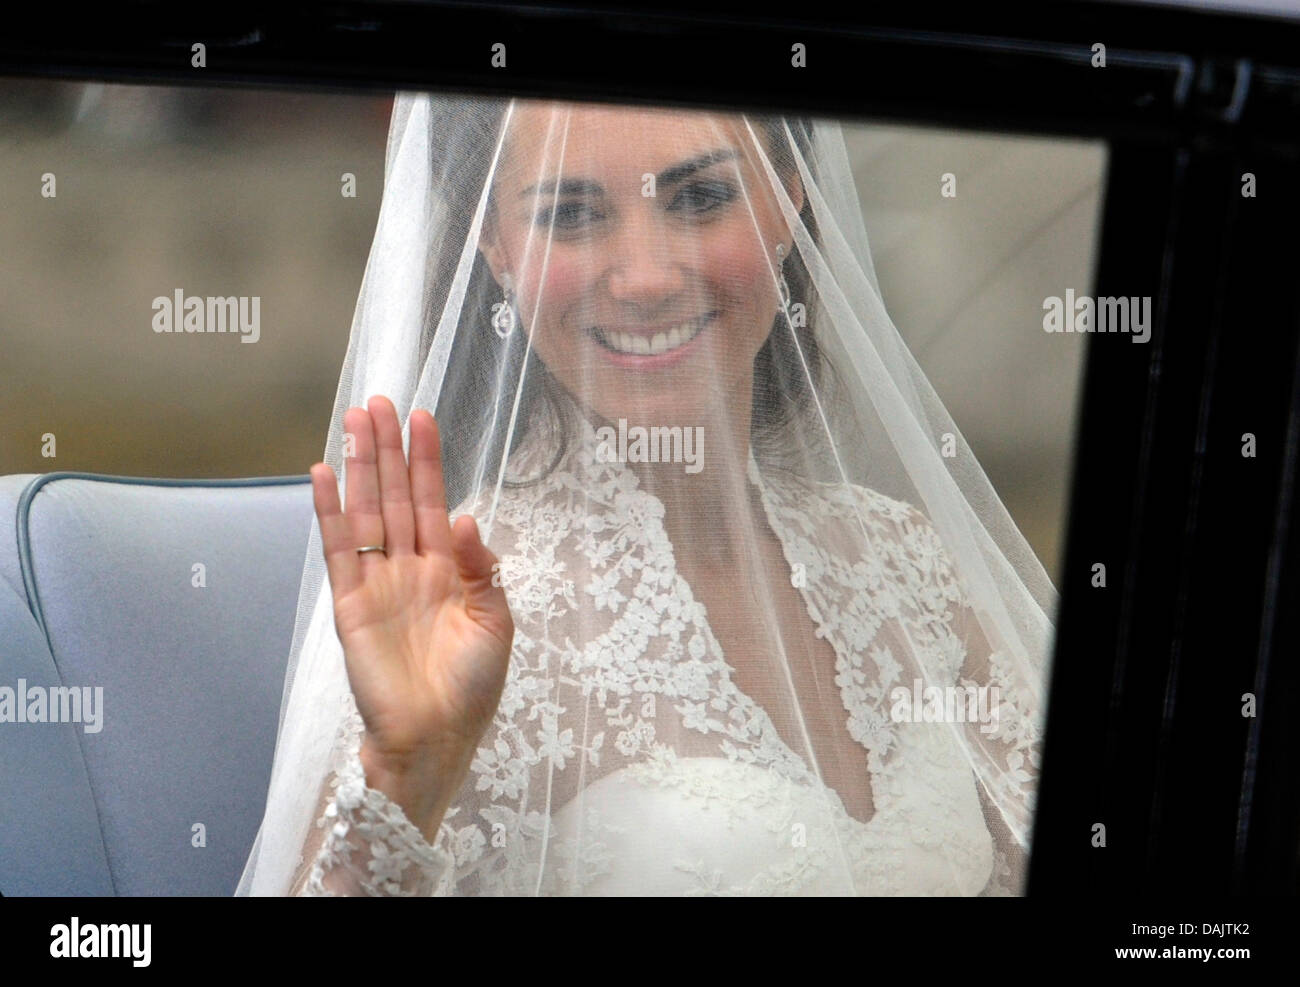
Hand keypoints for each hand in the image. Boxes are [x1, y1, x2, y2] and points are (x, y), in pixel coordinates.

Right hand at [310, 395, 513, 836]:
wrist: (435, 739)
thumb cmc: (471, 687)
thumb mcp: (496, 623)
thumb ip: (481, 568)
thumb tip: (463, 516)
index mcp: (447, 570)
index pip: (433, 501)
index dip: (428, 460)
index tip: (422, 416)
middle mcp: (410, 568)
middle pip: (395, 495)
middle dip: (389, 449)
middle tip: (379, 401)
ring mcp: (377, 582)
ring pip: (366, 511)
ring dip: (360, 466)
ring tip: (353, 420)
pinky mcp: (350, 604)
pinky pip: (338, 549)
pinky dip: (330, 512)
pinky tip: (324, 475)